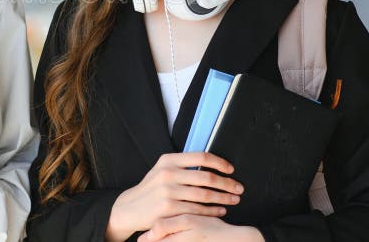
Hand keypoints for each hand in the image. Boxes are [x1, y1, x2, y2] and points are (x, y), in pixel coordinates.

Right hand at [105, 152, 243, 241]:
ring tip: (234, 199)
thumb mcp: (162, 170)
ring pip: (204, 195)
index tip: (231, 169)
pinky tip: (220, 210)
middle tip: (239, 188)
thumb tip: (210, 163)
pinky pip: (197, 210)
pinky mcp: (169, 209)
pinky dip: (212, 211)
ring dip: (223, 198)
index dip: (219, 162)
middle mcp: (168, 173)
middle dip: (227, 183)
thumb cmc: (151, 189)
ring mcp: (168, 192)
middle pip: (206, 177)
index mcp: (168, 160)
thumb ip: (182, 165)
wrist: (130, 208)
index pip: (201, 157)